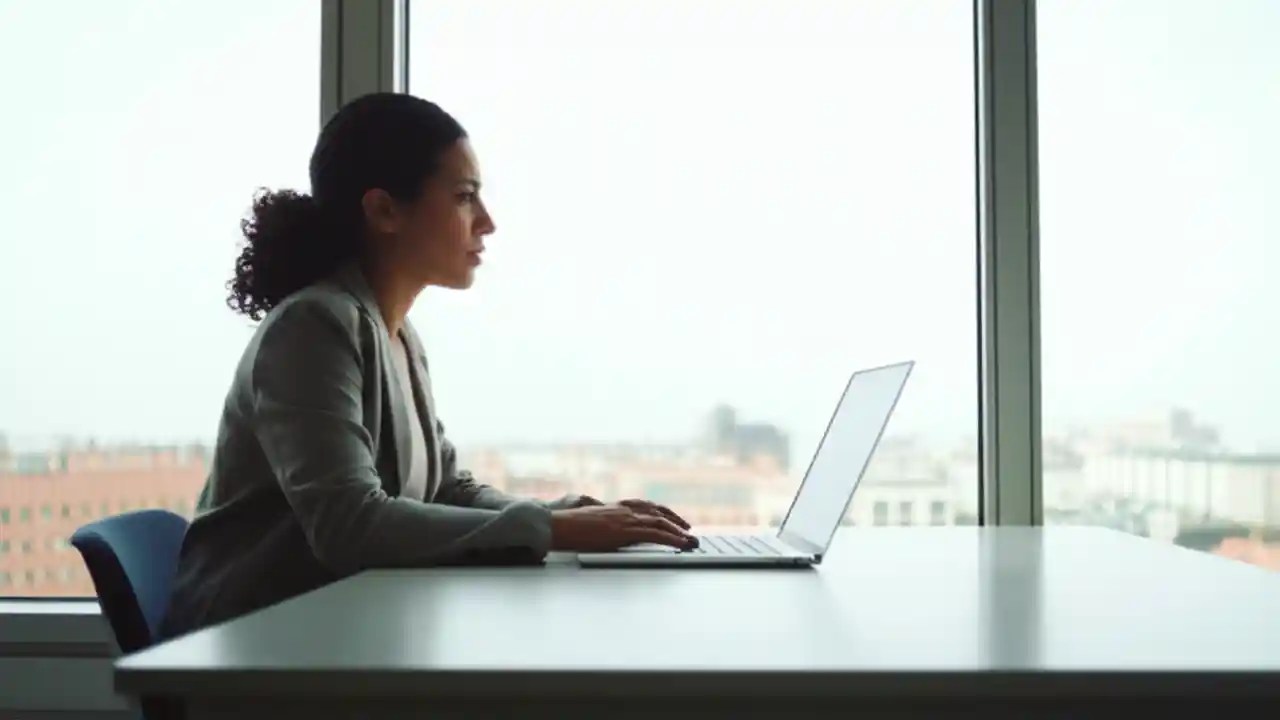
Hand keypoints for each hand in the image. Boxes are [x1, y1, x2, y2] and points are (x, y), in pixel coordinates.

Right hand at [551, 504, 697, 551]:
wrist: (557, 526)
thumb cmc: (566, 526)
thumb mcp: (588, 521)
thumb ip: (602, 523)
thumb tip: (608, 531)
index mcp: (613, 507)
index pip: (643, 505)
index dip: (659, 511)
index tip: (671, 518)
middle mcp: (622, 510)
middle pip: (655, 510)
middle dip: (674, 520)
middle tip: (687, 530)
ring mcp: (625, 519)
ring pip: (659, 522)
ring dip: (678, 531)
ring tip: (691, 540)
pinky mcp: (625, 531)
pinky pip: (655, 534)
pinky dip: (672, 539)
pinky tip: (682, 544)